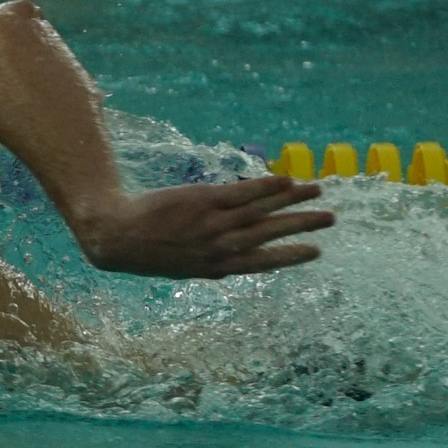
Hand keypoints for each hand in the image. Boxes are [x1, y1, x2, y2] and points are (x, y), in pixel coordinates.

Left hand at [76, 175, 333, 279]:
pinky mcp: (205, 200)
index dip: (291, 256)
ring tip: (317, 191)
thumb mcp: (185, 267)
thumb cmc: (149, 253)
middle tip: (330, 219)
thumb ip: (214, 261)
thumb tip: (240, 255)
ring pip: (263, 210)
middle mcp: (221, 247)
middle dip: (302, 225)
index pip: (263, 262)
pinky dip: (266, 186)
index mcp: (218, 268)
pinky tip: (285, 179)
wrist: (117, 237)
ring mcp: (215, 223)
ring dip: (293, 199)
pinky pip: (243, 192)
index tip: (316, 252)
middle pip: (271, 233)